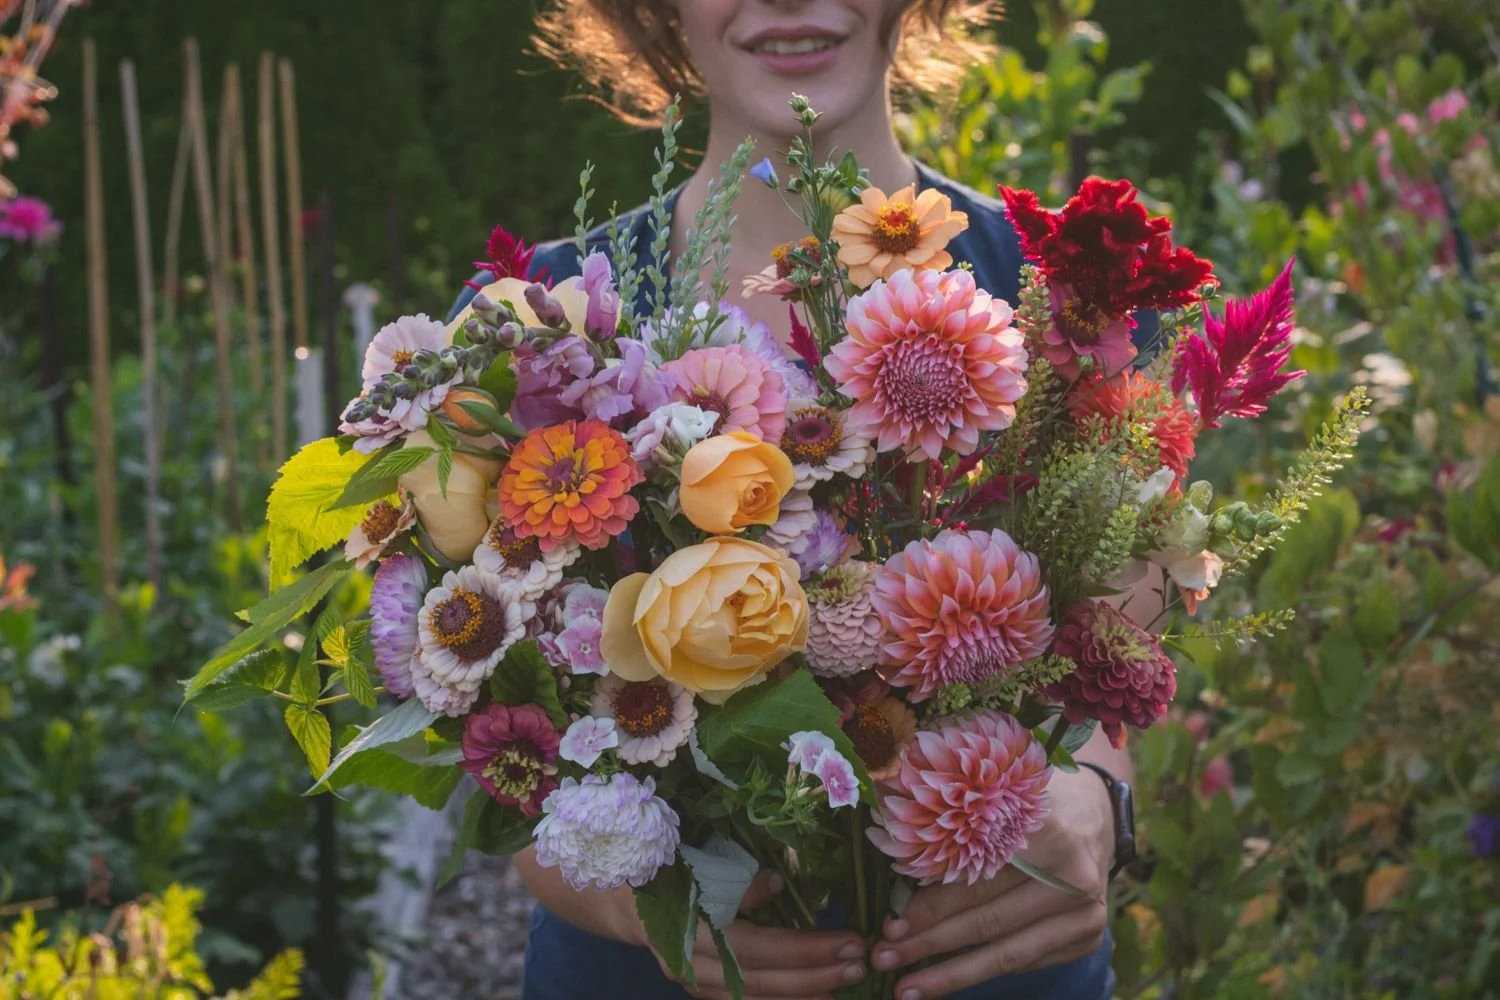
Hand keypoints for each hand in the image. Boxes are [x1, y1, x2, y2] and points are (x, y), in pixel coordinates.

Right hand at [649, 872, 868, 999]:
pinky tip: (812, 996)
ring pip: (753, 998)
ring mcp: (693, 983)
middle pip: (760, 980)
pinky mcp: (699, 989)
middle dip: (815, 976)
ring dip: (802, 994)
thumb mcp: (695, 862)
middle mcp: (690, 965)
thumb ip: (735, 879)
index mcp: (690, 928)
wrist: (620, 896)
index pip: (758, 947)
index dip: (806, 948)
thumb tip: (776, 886)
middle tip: (860, 964)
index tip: (851, 942)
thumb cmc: (663, 868)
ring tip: (844, 986)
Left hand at [869, 766, 1113, 999]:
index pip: (981, 876)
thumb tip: (889, 841)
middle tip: (884, 955)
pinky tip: (941, 978)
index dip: (934, 902)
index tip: (891, 921)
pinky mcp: (1086, 939)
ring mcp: (1086, 913)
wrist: (1095, 814)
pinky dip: (979, 971)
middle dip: (932, 941)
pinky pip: (1023, 961)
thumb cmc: (1029, 799)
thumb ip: (955, 821)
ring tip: (906, 986)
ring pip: (1006, 952)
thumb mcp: (997, 794)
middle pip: (990, 919)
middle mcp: (1074, 876)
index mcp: (1051, 831)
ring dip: (951, 972)